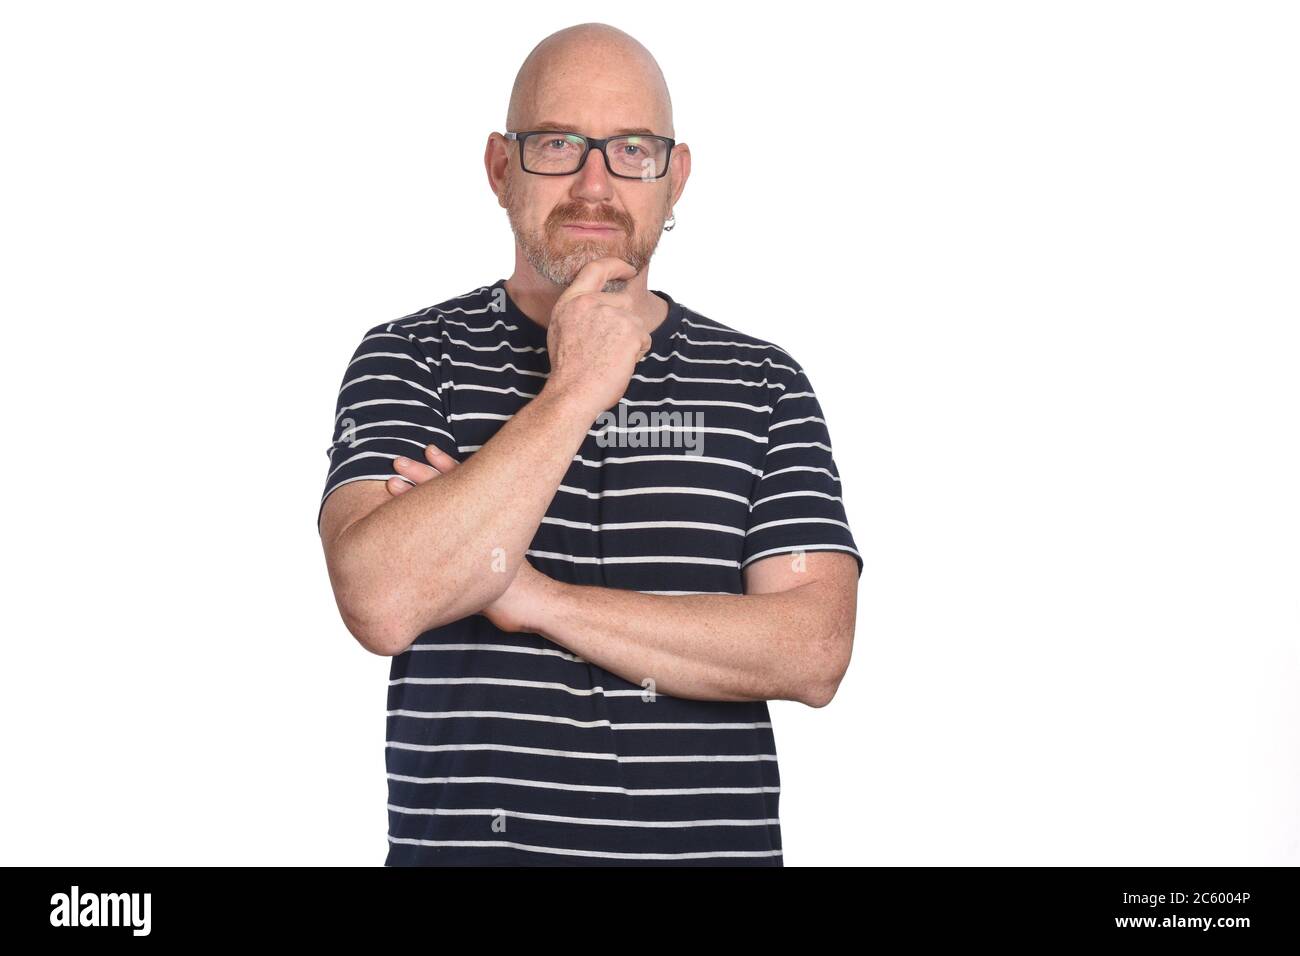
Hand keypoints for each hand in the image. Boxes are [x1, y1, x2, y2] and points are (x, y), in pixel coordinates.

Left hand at [387, 444, 551, 632]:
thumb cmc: (515, 580)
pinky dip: (412, 530)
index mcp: (489, 517)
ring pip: (435, 514)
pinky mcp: (459, 564)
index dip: (444, 465)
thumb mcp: (503, 549)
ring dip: (410, 498)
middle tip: (399, 462)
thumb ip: (484, 534)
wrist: (530, 603)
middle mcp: (479, 526)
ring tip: (390, 484)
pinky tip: (391, 523)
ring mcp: (469, 545)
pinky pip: (433, 546)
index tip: (429, 449)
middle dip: (420, 476)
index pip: (464, 483)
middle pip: (446, 494)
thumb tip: (469, 522)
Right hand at [543, 256, 652, 418]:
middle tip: (607, 349)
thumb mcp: (561, 329)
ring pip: (635, 323)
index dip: (616, 265)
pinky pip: (644, 339)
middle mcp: (591, 302)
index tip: (628, 268)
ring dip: (629, 341)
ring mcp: (613, 314)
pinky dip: (636, 353)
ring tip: (608, 359)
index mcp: (572, 301)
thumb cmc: (568, 370)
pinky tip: (618, 364)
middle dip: (623, 324)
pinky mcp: (631, 330)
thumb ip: (580, 311)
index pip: (596, 269)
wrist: (574, 392)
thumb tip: (599, 304)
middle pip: (623, 302)